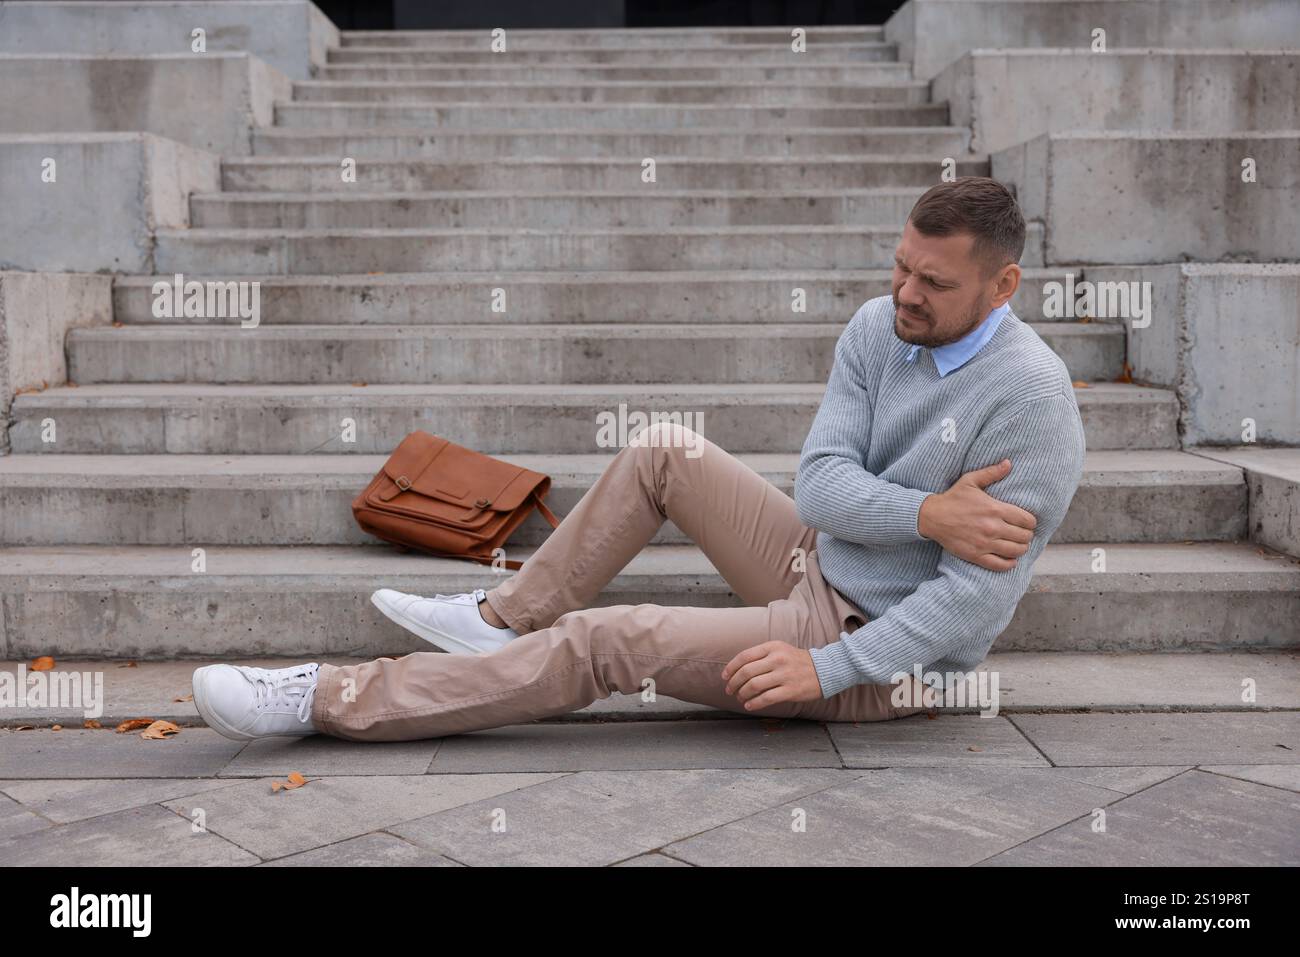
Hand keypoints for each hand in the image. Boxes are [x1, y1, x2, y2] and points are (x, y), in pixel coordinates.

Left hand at [721, 641, 823, 709]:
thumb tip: (737, 669)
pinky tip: (749, 705)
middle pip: (746, 672)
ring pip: (754, 686)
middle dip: (733, 683)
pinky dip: (754, 703)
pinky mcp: (790, 690)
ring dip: (742, 694)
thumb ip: (760, 656)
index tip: (724, 677)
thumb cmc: (797, 661)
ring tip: (740, 698)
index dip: (730, 668)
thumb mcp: (780, 650)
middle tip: (729, 690)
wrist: (824, 670)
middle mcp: (777, 659)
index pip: (744, 656)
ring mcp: (784, 675)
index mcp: (772, 647)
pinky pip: (766, 698)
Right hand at [917, 459, 1037, 571]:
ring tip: (1018, 545)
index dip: (1031, 522)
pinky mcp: (976, 555)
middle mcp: (993, 527)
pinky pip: (1000, 565)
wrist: (932, 517)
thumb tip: (1008, 463)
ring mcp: (985, 543)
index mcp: (995, 509)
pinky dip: (1010, 564)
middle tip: (1023, 533)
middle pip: (1024, 536)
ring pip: (1016, 551)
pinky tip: (1010, 559)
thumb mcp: (970, 481)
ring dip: (1021, 549)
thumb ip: (991, 472)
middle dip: (1027, 535)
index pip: (1027, 520)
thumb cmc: (952, 498)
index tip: (1027, 522)